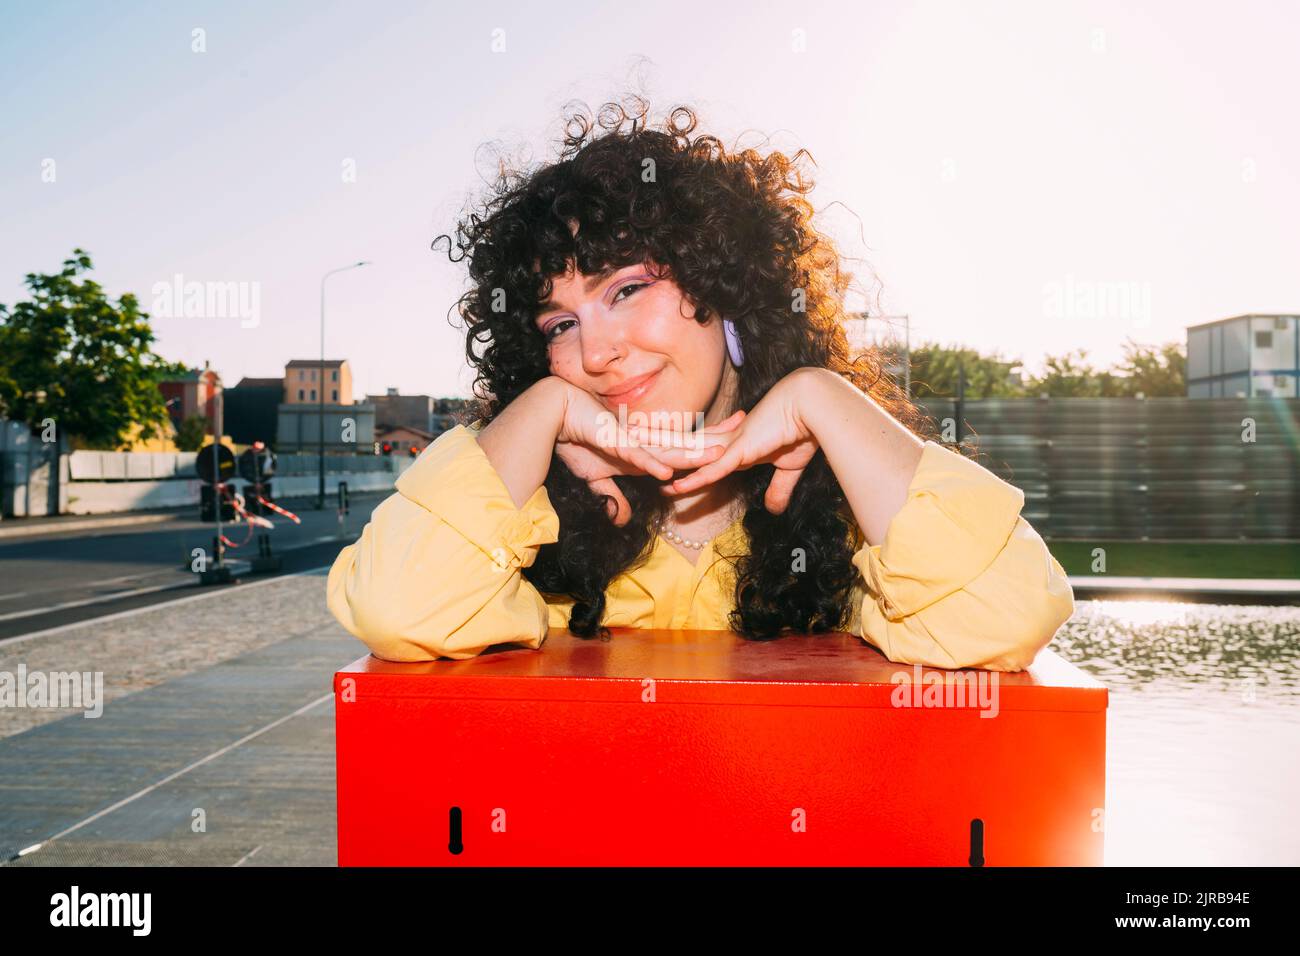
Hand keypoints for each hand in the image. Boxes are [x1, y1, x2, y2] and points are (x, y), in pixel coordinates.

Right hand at [553, 382, 734, 525]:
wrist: (554, 416)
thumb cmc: (575, 441)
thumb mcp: (596, 479)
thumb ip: (611, 496)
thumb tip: (621, 517)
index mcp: (645, 451)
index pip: (683, 450)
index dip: (707, 446)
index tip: (733, 441)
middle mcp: (644, 444)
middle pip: (685, 443)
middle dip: (715, 436)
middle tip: (746, 425)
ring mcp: (631, 441)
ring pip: (668, 448)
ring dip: (694, 452)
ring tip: (722, 453)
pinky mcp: (612, 442)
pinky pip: (635, 456)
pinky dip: (650, 464)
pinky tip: (668, 472)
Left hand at [627, 369, 819, 513]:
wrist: (814, 409)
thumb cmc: (804, 432)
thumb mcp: (788, 468)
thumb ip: (778, 488)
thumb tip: (774, 509)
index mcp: (733, 443)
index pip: (696, 448)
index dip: (674, 448)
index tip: (652, 449)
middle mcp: (725, 442)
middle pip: (681, 445)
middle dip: (653, 444)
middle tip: (624, 440)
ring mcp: (730, 446)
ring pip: (688, 455)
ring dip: (661, 459)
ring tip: (632, 458)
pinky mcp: (741, 452)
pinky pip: (711, 469)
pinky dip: (692, 479)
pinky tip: (672, 486)